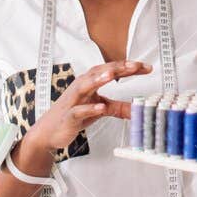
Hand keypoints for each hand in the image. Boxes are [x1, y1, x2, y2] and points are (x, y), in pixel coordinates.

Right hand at [26, 59, 151, 154]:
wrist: (50, 131)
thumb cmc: (74, 115)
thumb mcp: (100, 110)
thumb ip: (119, 107)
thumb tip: (139, 109)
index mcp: (90, 82)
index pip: (111, 70)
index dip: (128, 68)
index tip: (146, 68)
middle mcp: (81, 87)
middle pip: (99, 72)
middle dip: (117, 68)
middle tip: (134, 65)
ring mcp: (74, 101)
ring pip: (85, 86)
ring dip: (98, 80)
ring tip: (112, 75)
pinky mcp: (69, 116)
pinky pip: (79, 111)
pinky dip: (89, 108)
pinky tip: (101, 107)